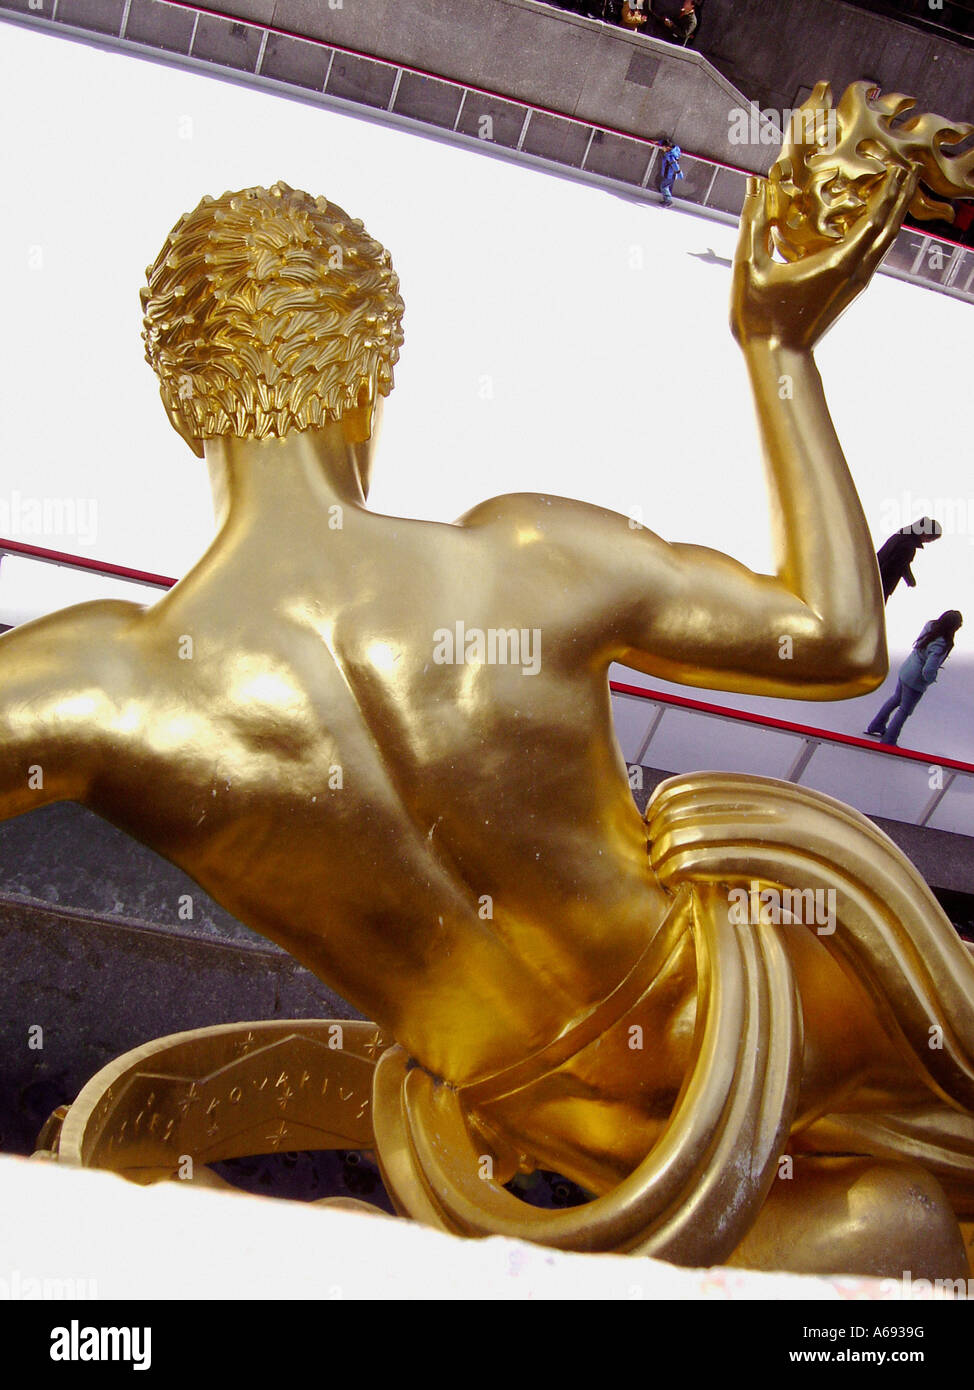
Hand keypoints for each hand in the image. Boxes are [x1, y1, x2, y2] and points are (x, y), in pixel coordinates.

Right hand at [730, 164, 915, 350]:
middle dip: (901, 196)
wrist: (777, 358)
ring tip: (900, 188)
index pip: (874, 218)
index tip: (898, 163)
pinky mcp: (851, 290)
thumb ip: (754, 224)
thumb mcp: (749, 267)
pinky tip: (876, 222)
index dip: (888, 189)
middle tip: (910, 167)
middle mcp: (855, 271)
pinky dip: (880, 232)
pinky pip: (873, 254)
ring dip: (894, 213)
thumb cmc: (761, 318)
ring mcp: (856, 282)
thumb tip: (754, 185)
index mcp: (837, 262)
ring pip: (884, 242)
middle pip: (889, 227)